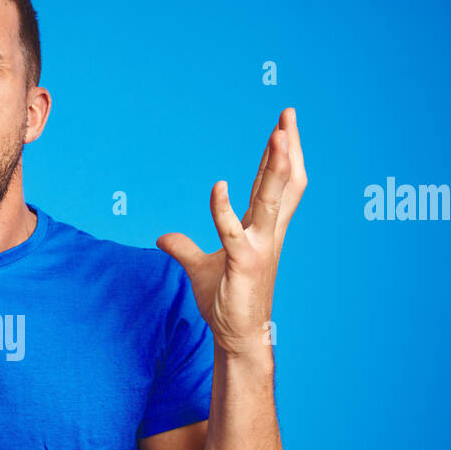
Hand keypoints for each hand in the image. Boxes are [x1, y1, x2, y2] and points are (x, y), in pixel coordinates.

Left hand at [156, 107, 305, 356]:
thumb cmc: (226, 302)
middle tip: (289, 113)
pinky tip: (217, 186)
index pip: (275, 185)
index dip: (279, 156)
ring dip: (275, 166)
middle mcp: (268, 234)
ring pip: (272, 199)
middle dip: (287, 147)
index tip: (283, 127)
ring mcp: (259, 247)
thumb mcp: (199, 269)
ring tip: (279, 134)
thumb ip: (184, 248)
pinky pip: (231, 230)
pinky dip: (222, 208)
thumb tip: (162, 238)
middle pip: (284, 183)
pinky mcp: (244, 262)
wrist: (237, 336)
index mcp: (263, 230)